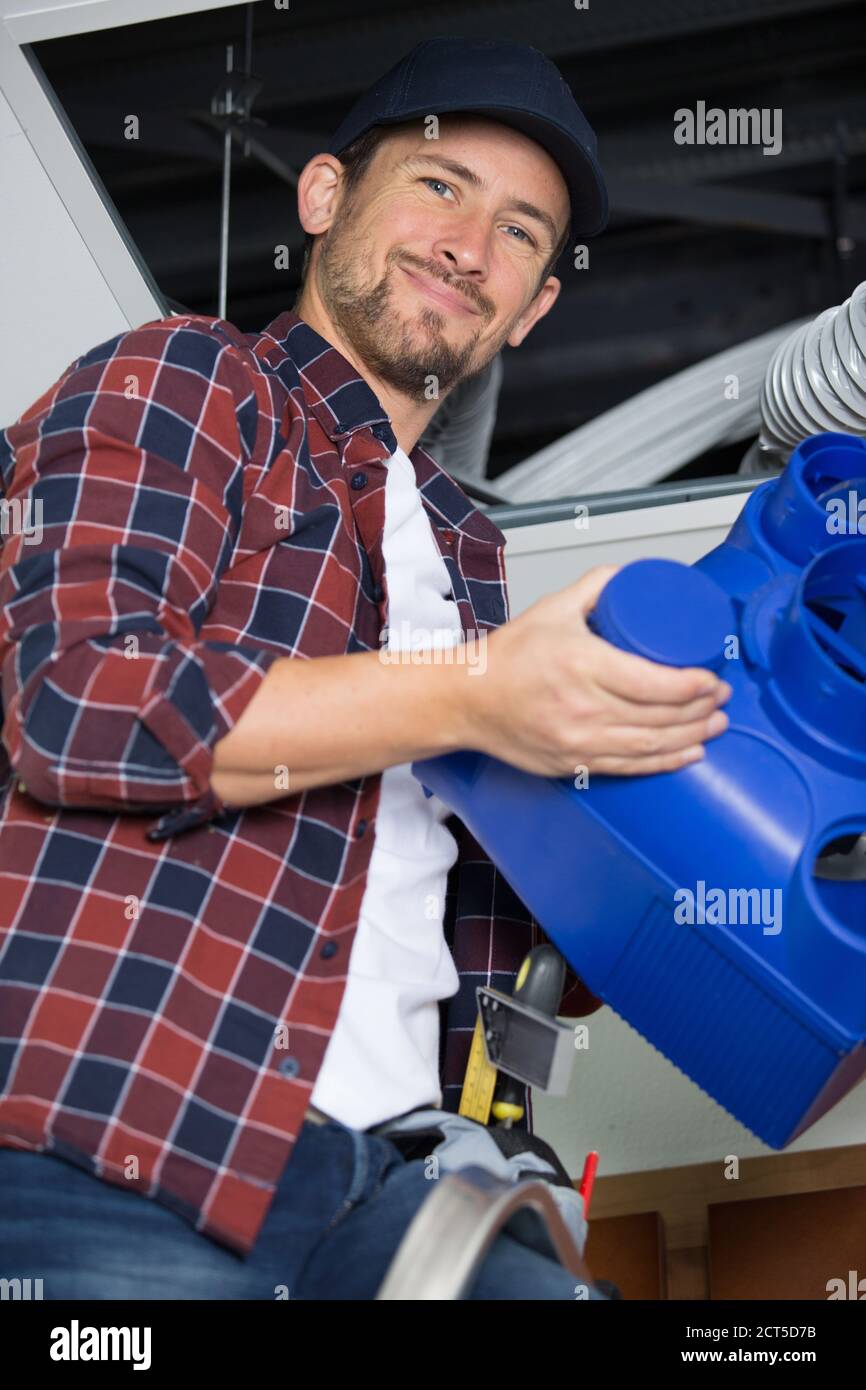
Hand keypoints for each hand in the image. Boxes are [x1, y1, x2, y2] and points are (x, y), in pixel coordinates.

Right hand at [465, 564, 731, 776]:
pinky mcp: (574, 762)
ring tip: (716, 723)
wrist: (469, 700)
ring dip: (693, 736)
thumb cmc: (508, 657)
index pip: (654, 683)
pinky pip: (631, 767)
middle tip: (721, 696)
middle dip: (702, 709)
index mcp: (582, 665)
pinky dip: (666, 762)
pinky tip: (689, 752)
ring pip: (651, 745)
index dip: (694, 685)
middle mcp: (583, 708)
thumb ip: (597, 585)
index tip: (712, 677)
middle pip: (660, 716)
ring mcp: (579, 740)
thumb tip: (635, 575)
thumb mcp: (553, 608)